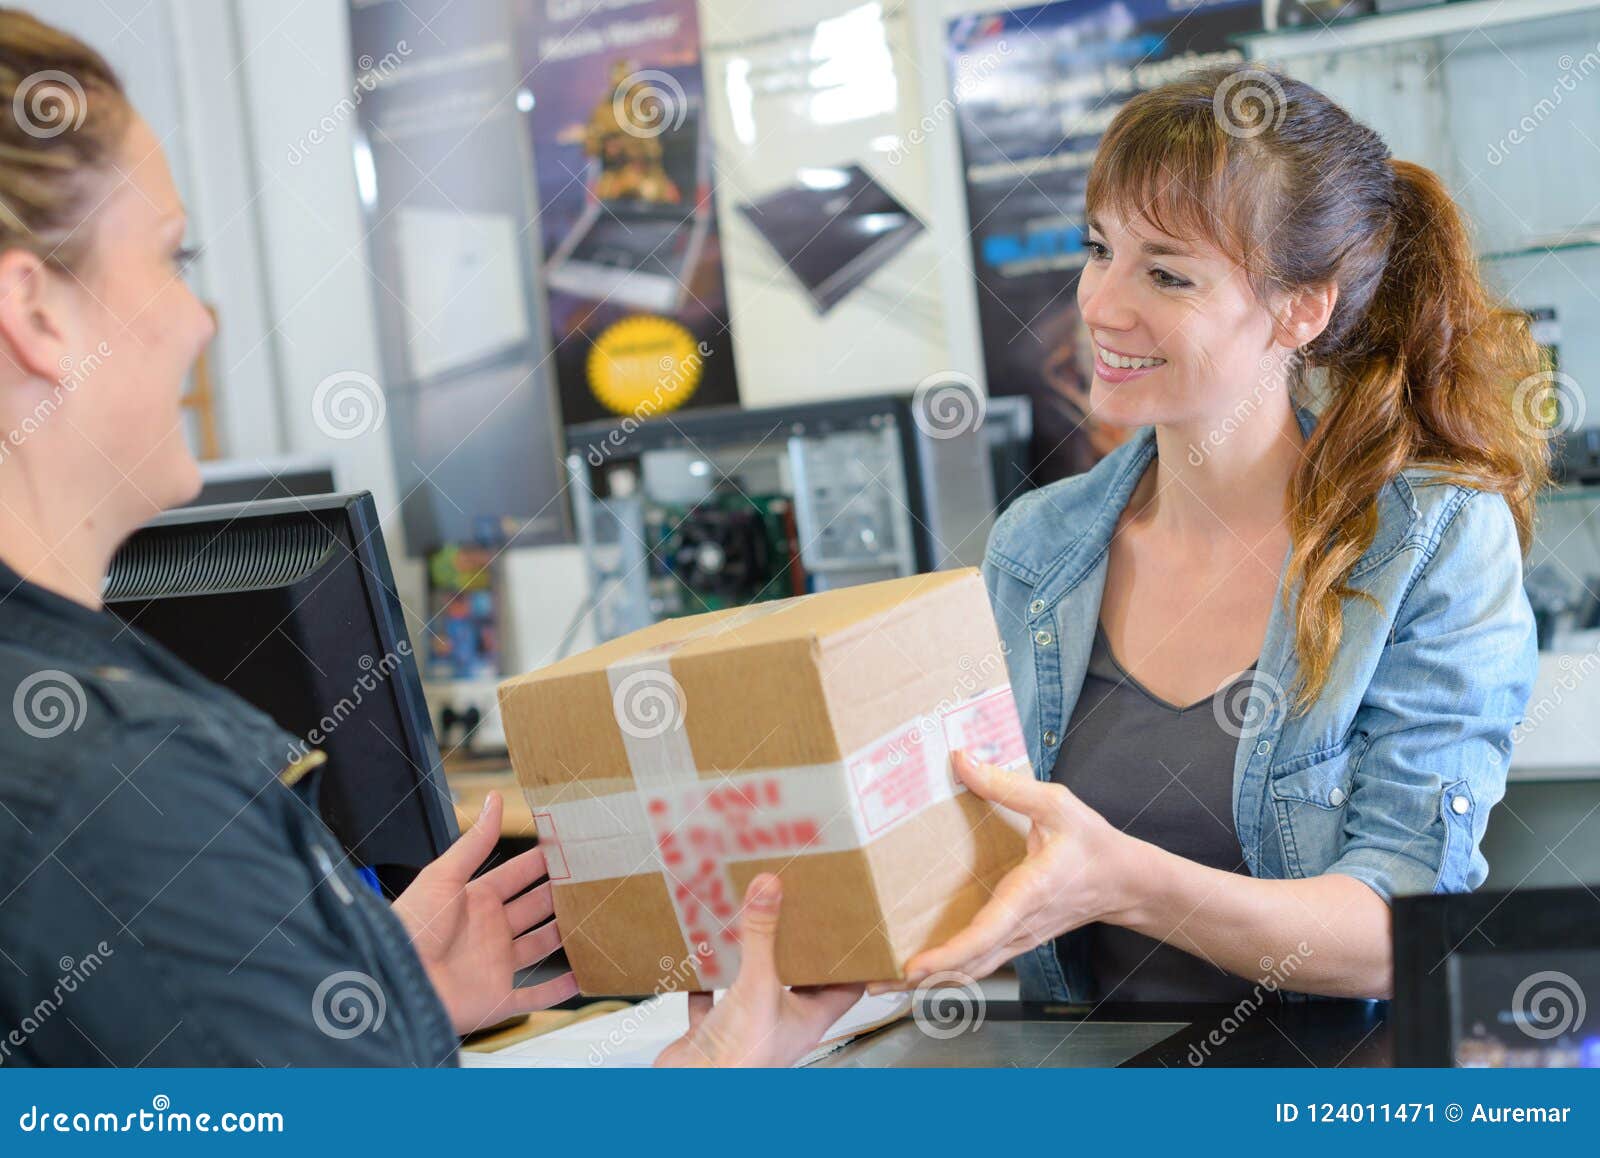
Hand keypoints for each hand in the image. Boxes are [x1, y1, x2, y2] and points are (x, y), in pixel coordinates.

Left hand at [391, 792, 576, 1034]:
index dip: (542, 861)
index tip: (570, 846)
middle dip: (561, 893)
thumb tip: (493, 800)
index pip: (518, 875)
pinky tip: (582, 975)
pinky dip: (560, 989)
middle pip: (535, 908)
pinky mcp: (498, 998)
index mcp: (476, 900)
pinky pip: (536, 996)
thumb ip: (475, 842)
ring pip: (541, 946)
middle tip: (593, 877)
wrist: (394, 982)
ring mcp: (495, 964)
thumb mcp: (443, 876)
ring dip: (565, 934)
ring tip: (596, 918)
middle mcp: (489, 931)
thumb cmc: (411, 927)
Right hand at [655, 874, 862, 1066]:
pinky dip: (707, 977)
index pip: (846, 985)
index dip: (851, 957)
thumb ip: (762, 936)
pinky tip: (703, 954)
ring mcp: (748, 1026)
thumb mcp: (757, 985)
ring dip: (751, 956)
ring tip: (753, 921)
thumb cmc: (740, 1060)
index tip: (850, 925)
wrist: (692, 1091)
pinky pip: (712, 998)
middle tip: (800, 910)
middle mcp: (782, 1022)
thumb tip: (770, 888)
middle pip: (799, 979)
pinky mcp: (715, 1029)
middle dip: (798, 947)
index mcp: (809, 1018)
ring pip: (754, 985)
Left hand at [872, 750, 1142, 989]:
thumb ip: (1006, 785)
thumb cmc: (1091, 842)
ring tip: (882, 983)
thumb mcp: (1055, 803)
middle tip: (872, 983)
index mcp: (1029, 893)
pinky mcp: (1015, 940)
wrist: (1124, 881)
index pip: (986, 933)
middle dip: (920, 978)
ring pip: (970, 970)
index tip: (914, 966)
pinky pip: (979, 963)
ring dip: (928, 980)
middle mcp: (1020, 925)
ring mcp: (1018, 939)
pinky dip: (948, 971)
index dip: (949, 954)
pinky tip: (919, 971)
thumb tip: (960, 760)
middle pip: (966, 965)